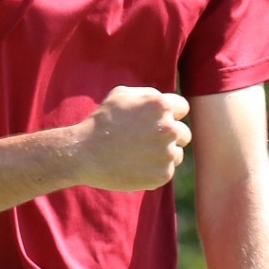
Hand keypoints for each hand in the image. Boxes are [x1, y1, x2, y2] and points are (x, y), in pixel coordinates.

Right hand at [76, 87, 190, 191]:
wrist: (84, 153)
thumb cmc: (101, 121)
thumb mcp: (122, 94)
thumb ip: (148, 95)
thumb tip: (165, 102)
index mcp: (161, 105)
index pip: (182, 108)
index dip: (169, 114)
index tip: (154, 122)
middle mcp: (169, 128)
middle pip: (184, 133)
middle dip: (167, 136)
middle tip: (145, 141)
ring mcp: (167, 153)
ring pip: (177, 153)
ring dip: (163, 154)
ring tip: (138, 154)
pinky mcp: (163, 174)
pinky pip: (167, 171)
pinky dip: (154, 170)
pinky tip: (135, 166)